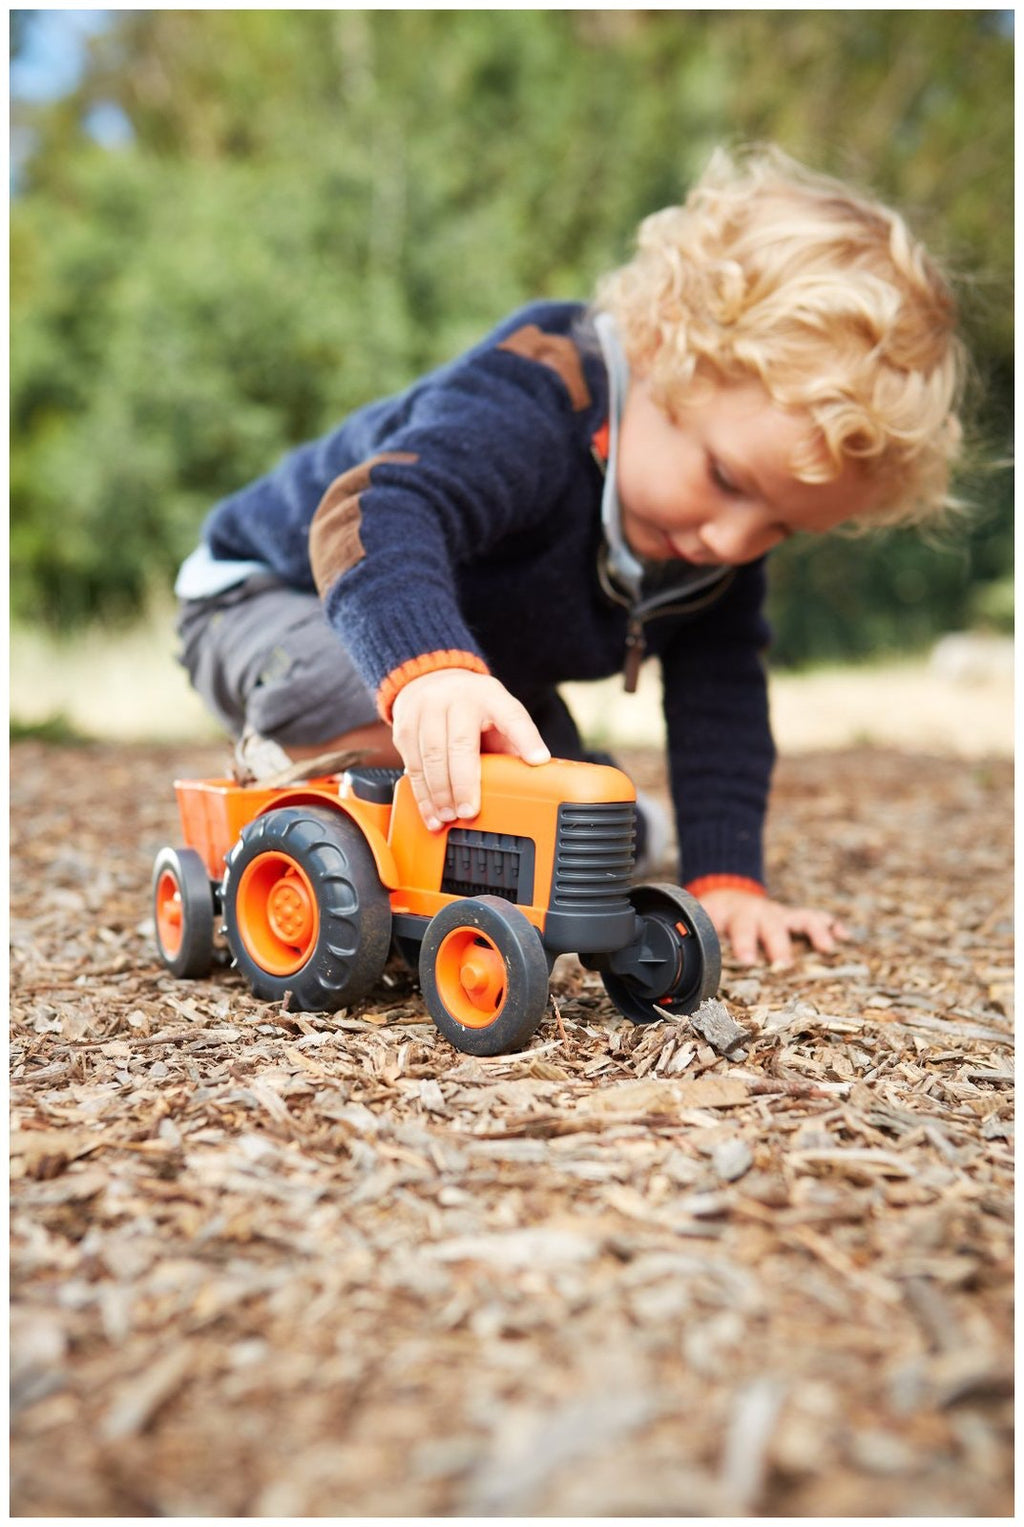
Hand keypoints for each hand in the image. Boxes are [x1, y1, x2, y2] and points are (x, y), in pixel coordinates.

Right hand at [391, 668, 549, 830]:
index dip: (526, 739)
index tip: (538, 760)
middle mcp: (456, 698)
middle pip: (461, 745)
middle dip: (464, 784)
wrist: (429, 679)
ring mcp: (426, 709)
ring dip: (439, 794)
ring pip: (431, 757)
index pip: (512, 715)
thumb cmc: (473, 706)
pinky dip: (421, 794)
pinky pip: (412, 765)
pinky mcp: (404, 726)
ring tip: (449, 818)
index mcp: (490, 696)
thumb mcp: (498, 712)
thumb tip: (536, 774)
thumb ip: (515, 739)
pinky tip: (431, 813)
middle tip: (470, 812)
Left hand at [697, 886, 848, 967]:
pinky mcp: (795, 917)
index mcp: (737, 917)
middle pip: (773, 926)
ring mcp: (782, 915)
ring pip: (800, 918)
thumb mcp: (703, 923)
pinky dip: (832, 926)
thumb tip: (691, 961)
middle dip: (779, 944)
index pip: (740, 928)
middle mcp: (763, 913)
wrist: (728, 893)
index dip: (744, 943)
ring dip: (815, 932)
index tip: (748, 960)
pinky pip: (817, 918)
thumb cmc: (717, 917)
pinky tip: (845, 938)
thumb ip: (700, 937)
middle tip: (785, 963)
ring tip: (827, 948)